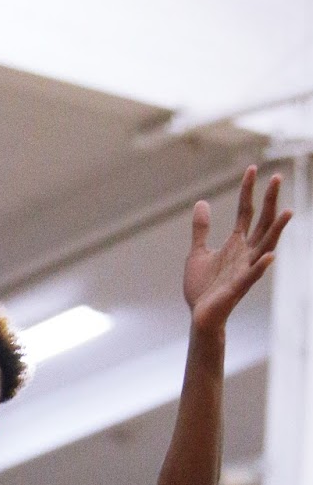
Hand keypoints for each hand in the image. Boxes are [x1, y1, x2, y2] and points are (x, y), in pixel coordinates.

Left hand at [183, 166, 289, 331]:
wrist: (200, 316)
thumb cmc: (202, 288)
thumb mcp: (197, 253)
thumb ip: (201, 229)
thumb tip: (201, 202)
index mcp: (236, 244)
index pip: (245, 211)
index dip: (248, 191)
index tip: (252, 168)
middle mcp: (245, 253)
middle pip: (262, 222)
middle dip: (269, 201)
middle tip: (277, 177)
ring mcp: (245, 269)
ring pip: (266, 245)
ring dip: (277, 230)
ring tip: (287, 211)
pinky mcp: (239, 287)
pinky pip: (253, 275)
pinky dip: (261, 266)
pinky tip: (270, 256)